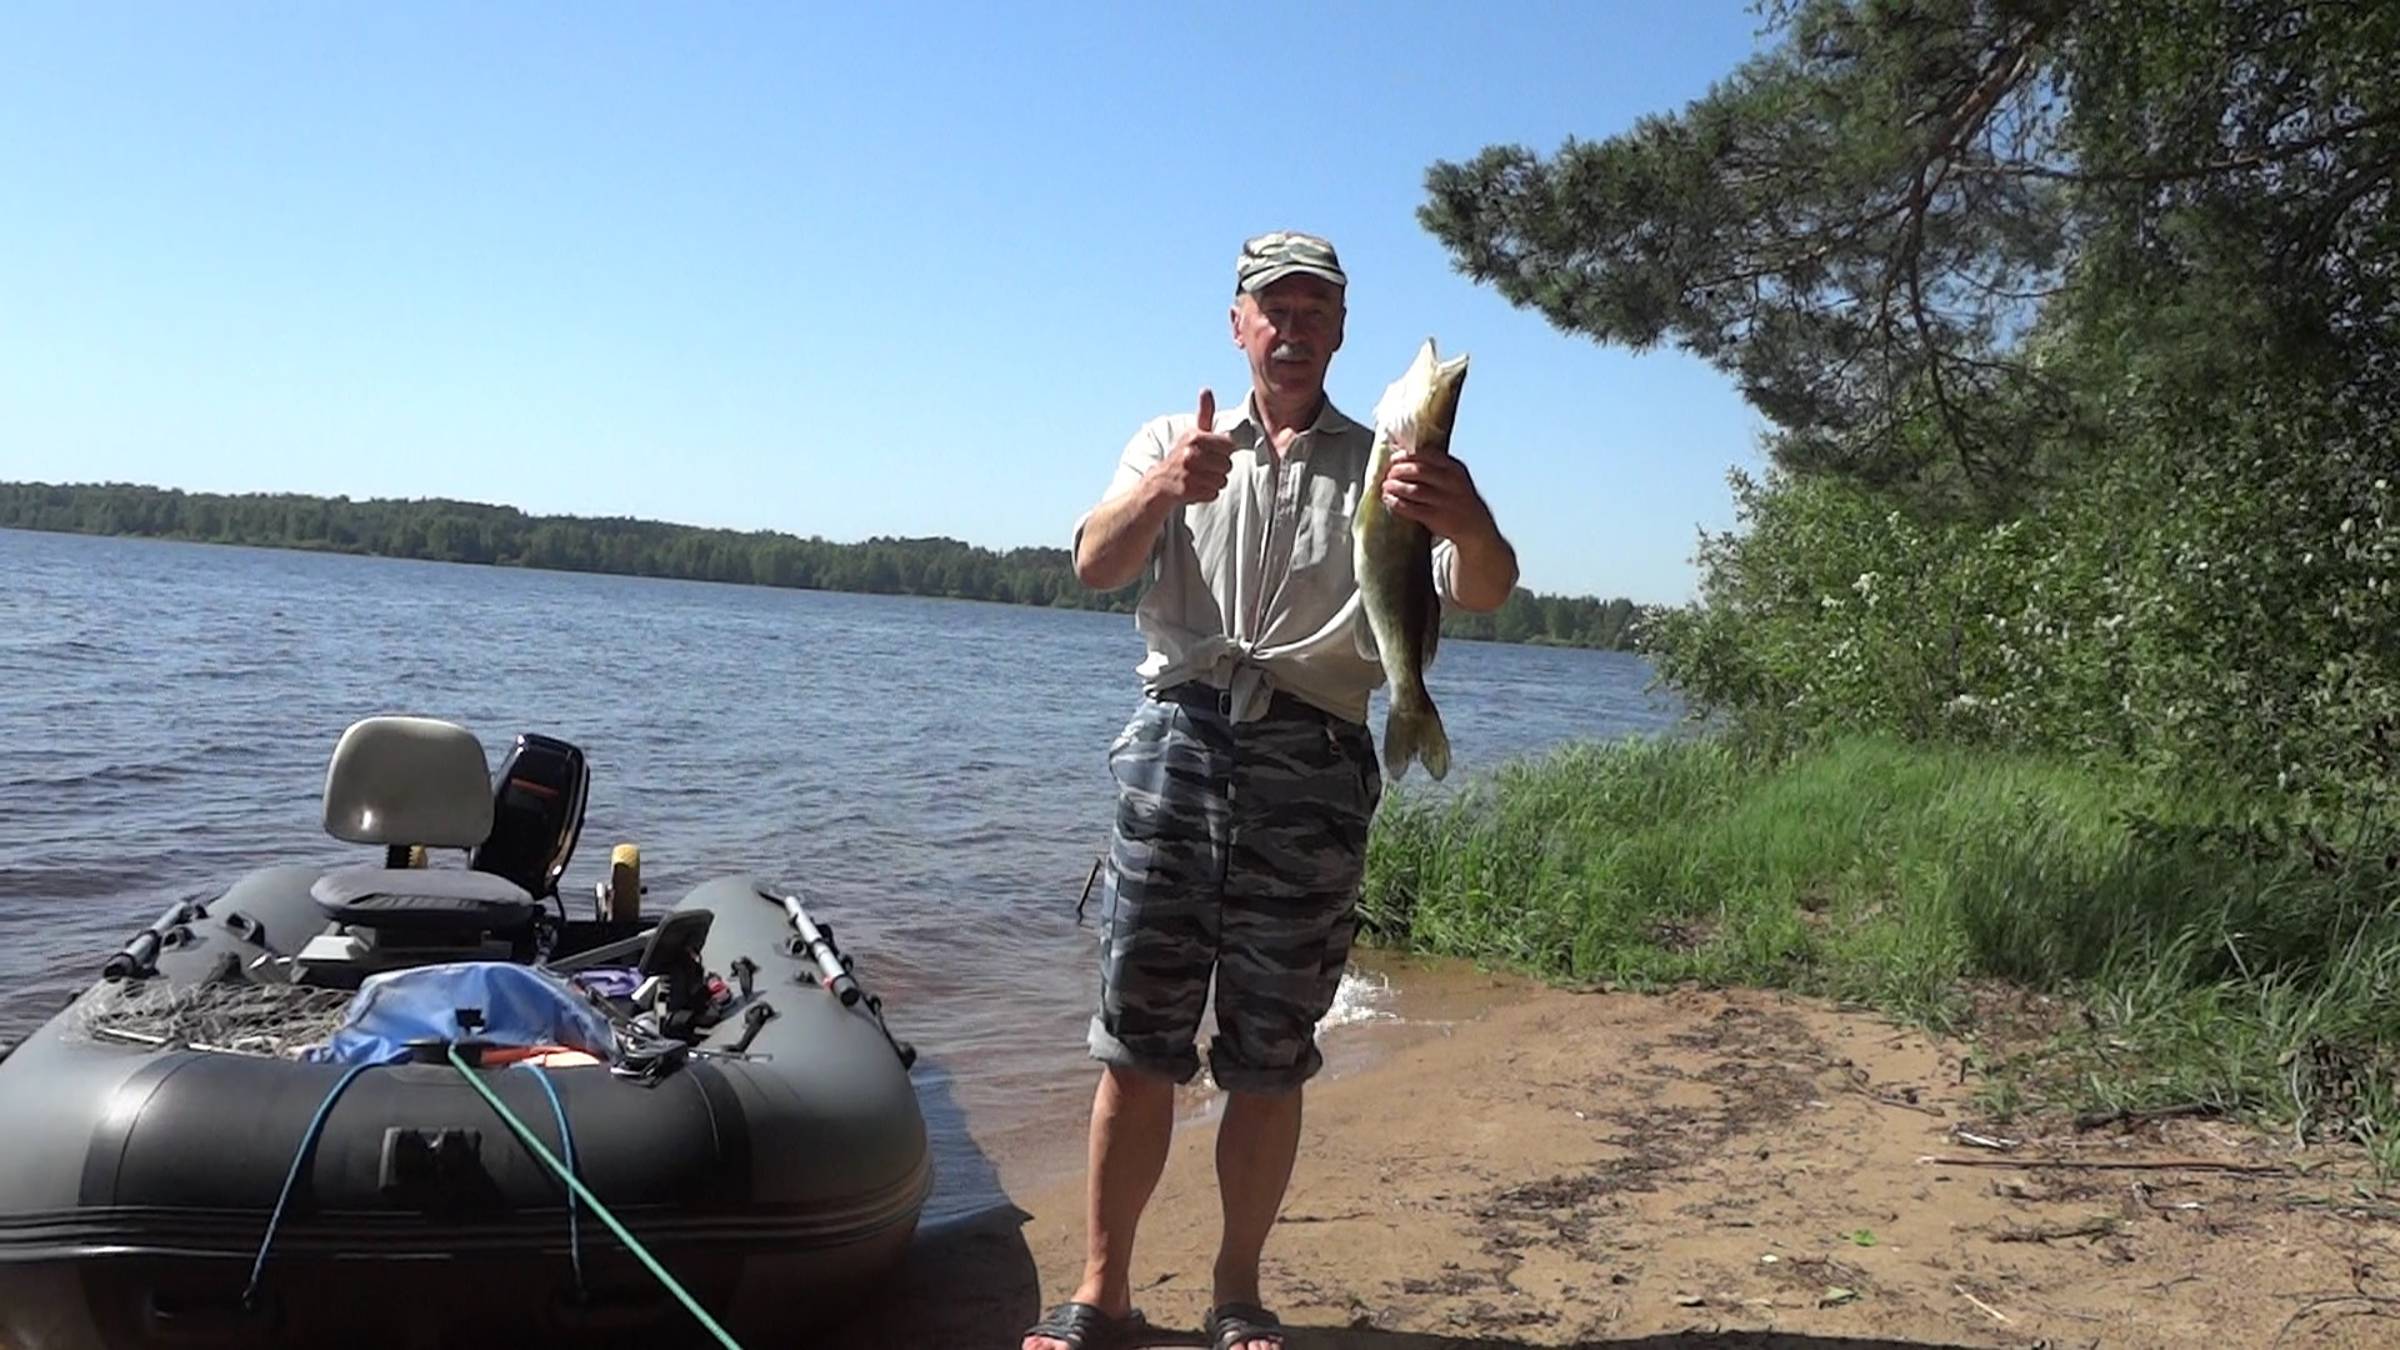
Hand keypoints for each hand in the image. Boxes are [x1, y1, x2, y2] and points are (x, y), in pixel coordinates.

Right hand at [1147, 389, 1235, 505]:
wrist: (1160, 482)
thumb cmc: (1183, 455)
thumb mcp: (1193, 433)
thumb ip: (1204, 413)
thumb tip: (1206, 389)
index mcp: (1195, 437)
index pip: (1229, 446)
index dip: (1223, 452)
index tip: (1210, 454)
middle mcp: (1190, 453)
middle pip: (1227, 465)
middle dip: (1219, 469)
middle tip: (1204, 468)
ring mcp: (1188, 472)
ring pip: (1222, 480)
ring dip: (1214, 482)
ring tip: (1200, 478)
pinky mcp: (1187, 490)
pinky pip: (1213, 493)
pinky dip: (1207, 494)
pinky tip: (1196, 488)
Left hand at [1382, 449, 1495, 543]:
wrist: (1474, 524)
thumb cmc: (1455, 496)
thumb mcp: (1452, 477)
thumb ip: (1432, 466)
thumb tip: (1399, 453)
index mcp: (1454, 468)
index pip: (1428, 455)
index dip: (1407, 456)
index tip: (1394, 458)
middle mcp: (1451, 483)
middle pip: (1419, 471)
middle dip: (1399, 471)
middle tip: (1389, 474)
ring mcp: (1445, 501)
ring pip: (1414, 490)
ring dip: (1396, 487)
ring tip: (1386, 486)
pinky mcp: (1437, 517)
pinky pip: (1412, 508)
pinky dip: (1397, 503)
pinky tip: (1389, 500)